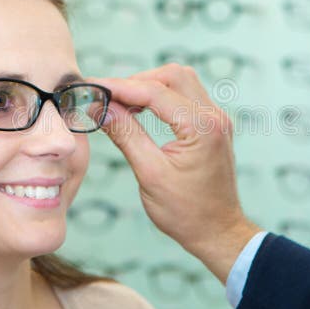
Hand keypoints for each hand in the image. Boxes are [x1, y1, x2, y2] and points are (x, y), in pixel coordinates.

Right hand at [91, 65, 260, 283]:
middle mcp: (215, 117)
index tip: (91, 87)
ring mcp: (217, 120)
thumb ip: (126, 135)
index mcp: (202, 128)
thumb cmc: (186, 212)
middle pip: (172, 76)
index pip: (155, 92)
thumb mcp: (150, 174)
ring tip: (120, 103)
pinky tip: (140, 110)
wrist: (218, 232)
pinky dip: (161, 97)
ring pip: (180, 82)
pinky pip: (186, 97)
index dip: (119, 87)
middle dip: (136, 81)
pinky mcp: (213, 126)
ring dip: (149, 86)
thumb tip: (100, 107)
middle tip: (106, 97)